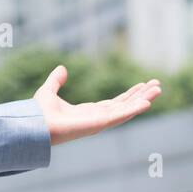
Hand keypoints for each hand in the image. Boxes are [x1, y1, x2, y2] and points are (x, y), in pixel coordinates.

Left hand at [34, 65, 160, 144]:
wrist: (34, 123)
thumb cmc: (39, 112)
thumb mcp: (49, 90)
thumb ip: (56, 80)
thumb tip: (62, 68)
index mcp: (88, 112)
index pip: (114, 103)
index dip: (129, 95)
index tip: (142, 85)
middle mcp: (96, 118)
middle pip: (125, 106)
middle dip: (141, 96)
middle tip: (157, 85)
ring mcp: (99, 122)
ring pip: (127, 110)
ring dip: (143, 100)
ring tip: (158, 90)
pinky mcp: (98, 123)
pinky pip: (120, 116)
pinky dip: (134, 109)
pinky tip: (146, 103)